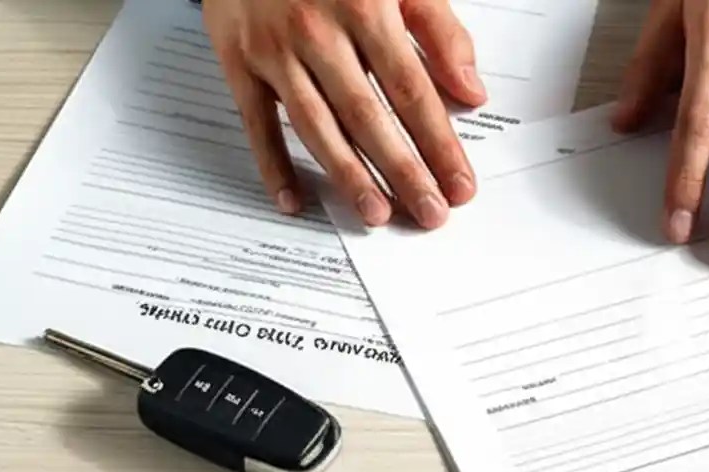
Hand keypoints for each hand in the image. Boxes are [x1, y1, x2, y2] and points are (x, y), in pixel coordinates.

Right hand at [203, 0, 487, 227]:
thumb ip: (440, 30)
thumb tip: (470, 91)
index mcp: (365, 7)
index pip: (411, 90)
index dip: (439, 142)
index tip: (459, 183)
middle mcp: (318, 32)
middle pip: (367, 116)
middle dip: (402, 171)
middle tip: (428, 213)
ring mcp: (274, 50)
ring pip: (316, 126)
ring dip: (348, 176)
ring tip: (377, 214)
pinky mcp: (238, 61)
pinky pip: (256, 122)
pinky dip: (272, 165)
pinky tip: (293, 199)